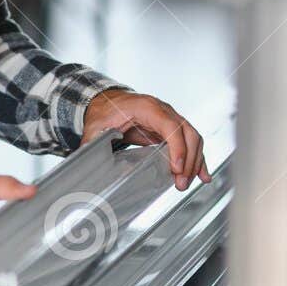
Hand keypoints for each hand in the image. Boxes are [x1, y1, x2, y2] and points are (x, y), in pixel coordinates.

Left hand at [81, 88, 210, 190]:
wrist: (108, 102)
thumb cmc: (105, 112)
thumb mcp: (95, 126)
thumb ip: (92, 141)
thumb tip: (83, 158)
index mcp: (148, 107)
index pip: (171, 126)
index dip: (177, 147)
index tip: (177, 168)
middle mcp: (164, 111)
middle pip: (188, 133)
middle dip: (189, 160)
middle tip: (180, 183)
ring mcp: (171, 119)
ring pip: (194, 139)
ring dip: (194, 162)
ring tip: (186, 183)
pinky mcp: (172, 130)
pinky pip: (191, 143)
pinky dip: (198, 159)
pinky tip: (203, 175)